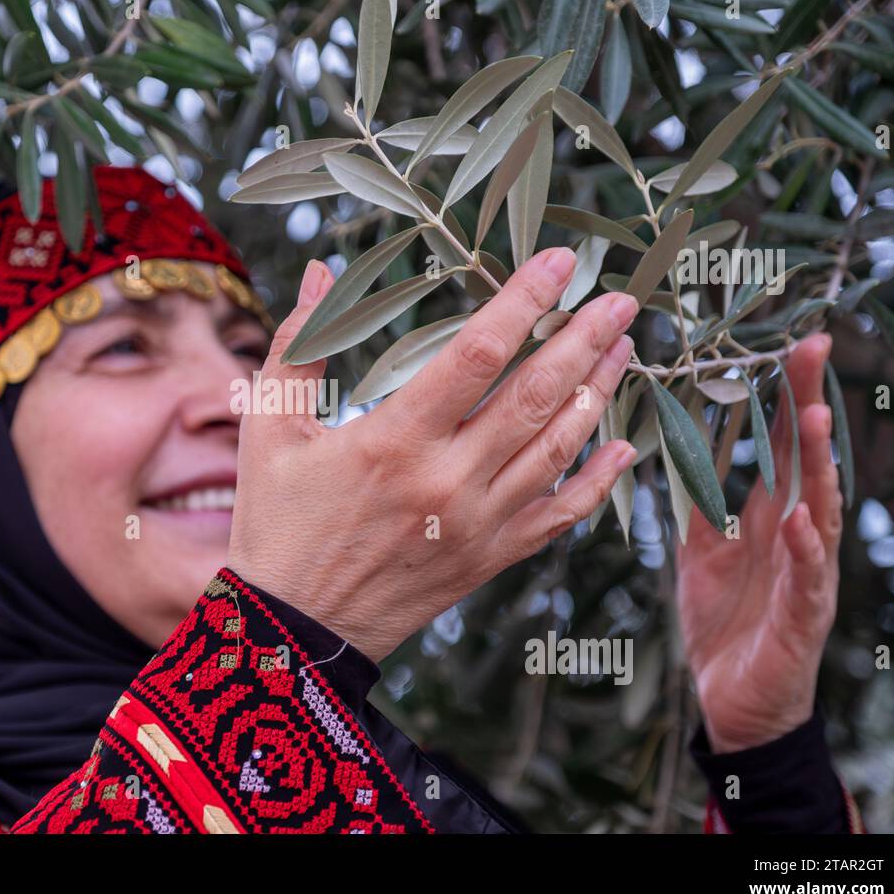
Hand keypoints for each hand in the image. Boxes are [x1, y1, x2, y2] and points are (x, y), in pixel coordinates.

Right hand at [229, 248, 637, 662]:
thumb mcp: (269, 430)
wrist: (293, 630)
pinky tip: (623, 448)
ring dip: (595, 394)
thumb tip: (324, 272)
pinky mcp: (488, 560)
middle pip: (534, 396)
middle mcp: (446, 481)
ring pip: (556, 450)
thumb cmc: (274, 524)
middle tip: (618, 300)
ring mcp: (475, 525)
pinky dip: (597, 484)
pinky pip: (557, 517)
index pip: (476, 354)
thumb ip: (299, 347)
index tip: (558, 263)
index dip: (523, 301)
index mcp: (393, 441)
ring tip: (622, 350)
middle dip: (582, 340)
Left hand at [676, 333, 842, 752]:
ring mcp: (805, 574)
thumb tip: (674, 451)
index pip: (781, 445)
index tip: (791, 345)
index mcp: (770, 516)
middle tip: (813, 349)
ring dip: (816, 463)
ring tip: (812, 415)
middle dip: (810, 405)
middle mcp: (796, 535)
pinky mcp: (801, 617)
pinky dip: (805, 548)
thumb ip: (699, 504)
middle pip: (807, 461)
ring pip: (819, 509)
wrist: (734, 702)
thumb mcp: (701, 554)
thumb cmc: (727, 622)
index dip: (786, 396)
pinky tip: (801, 519)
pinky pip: (807, 579)